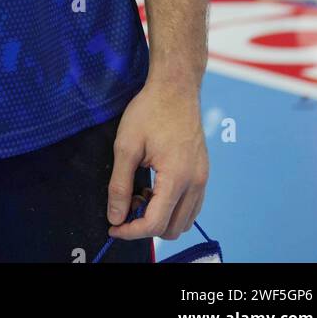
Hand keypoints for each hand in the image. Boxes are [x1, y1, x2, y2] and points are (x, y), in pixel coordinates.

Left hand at [107, 81, 207, 241]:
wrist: (175, 87)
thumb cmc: (149, 110)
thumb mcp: (126, 146)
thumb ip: (119, 185)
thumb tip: (115, 217)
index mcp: (177, 177)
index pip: (155, 223)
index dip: (130, 231)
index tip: (114, 226)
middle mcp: (196, 182)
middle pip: (172, 229)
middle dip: (146, 224)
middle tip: (127, 202)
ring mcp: (203, 178)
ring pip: (184, 221)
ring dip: (161, 217)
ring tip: (141, 193)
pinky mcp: (203, 172)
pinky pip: (192, 206)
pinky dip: (173, 208)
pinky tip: (156, 188)